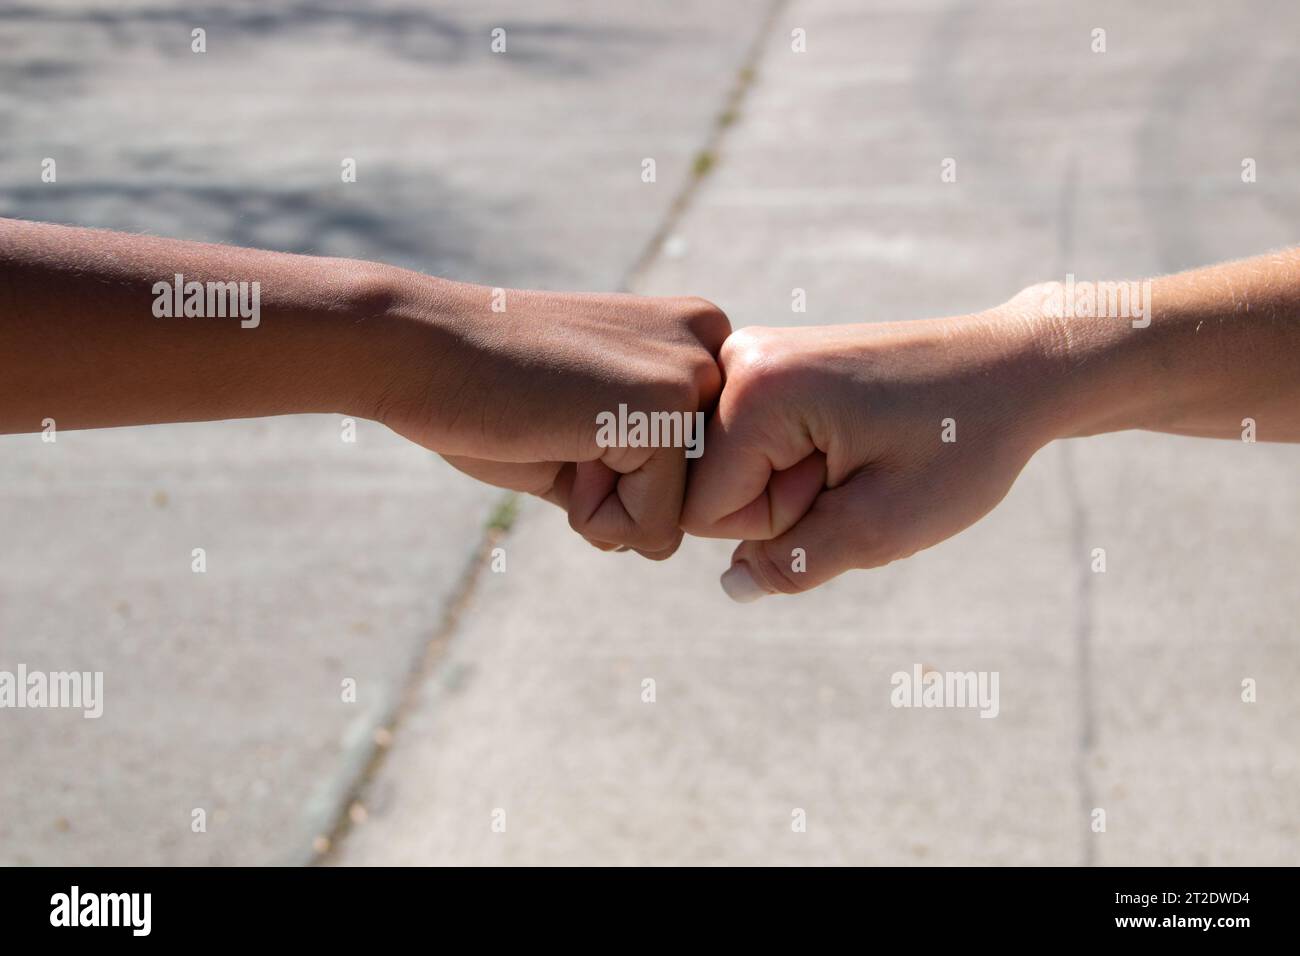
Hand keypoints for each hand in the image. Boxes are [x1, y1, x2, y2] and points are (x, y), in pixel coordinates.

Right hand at [372, 278, 729, 558]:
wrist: (418, 348)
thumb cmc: (491, 393)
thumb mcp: (586, 428)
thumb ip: (638, 471)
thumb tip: (668, 542)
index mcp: (697, 339)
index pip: (697, 467)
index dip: (622, 473)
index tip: (567, 413)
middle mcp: (713, 344)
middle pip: (698, 494)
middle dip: (621, 491)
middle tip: (558, 424)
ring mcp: (696, 373)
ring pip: (681, 517)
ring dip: (606, 503)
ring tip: (558, 430)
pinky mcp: (669, 408)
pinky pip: (655, 528)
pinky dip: (594, 514)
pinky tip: (555, 442)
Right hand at [680, 294, 1058, 596]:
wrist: (1013, 369)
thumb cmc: (960, 442)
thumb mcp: (882, 526)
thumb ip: (794, 565)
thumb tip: (732, 587)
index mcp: (756, 390)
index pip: (703, 511)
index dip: (773, 528)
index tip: (843, 487)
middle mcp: (738, 359)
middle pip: (711, 487)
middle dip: (781, 504)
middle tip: (860, 469)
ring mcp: (755, 356)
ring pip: (734, 471)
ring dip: (795, 485)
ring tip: (862, 455)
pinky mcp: (774, 364)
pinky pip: (754, 447)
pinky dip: (800, 463)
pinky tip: (853, 442)